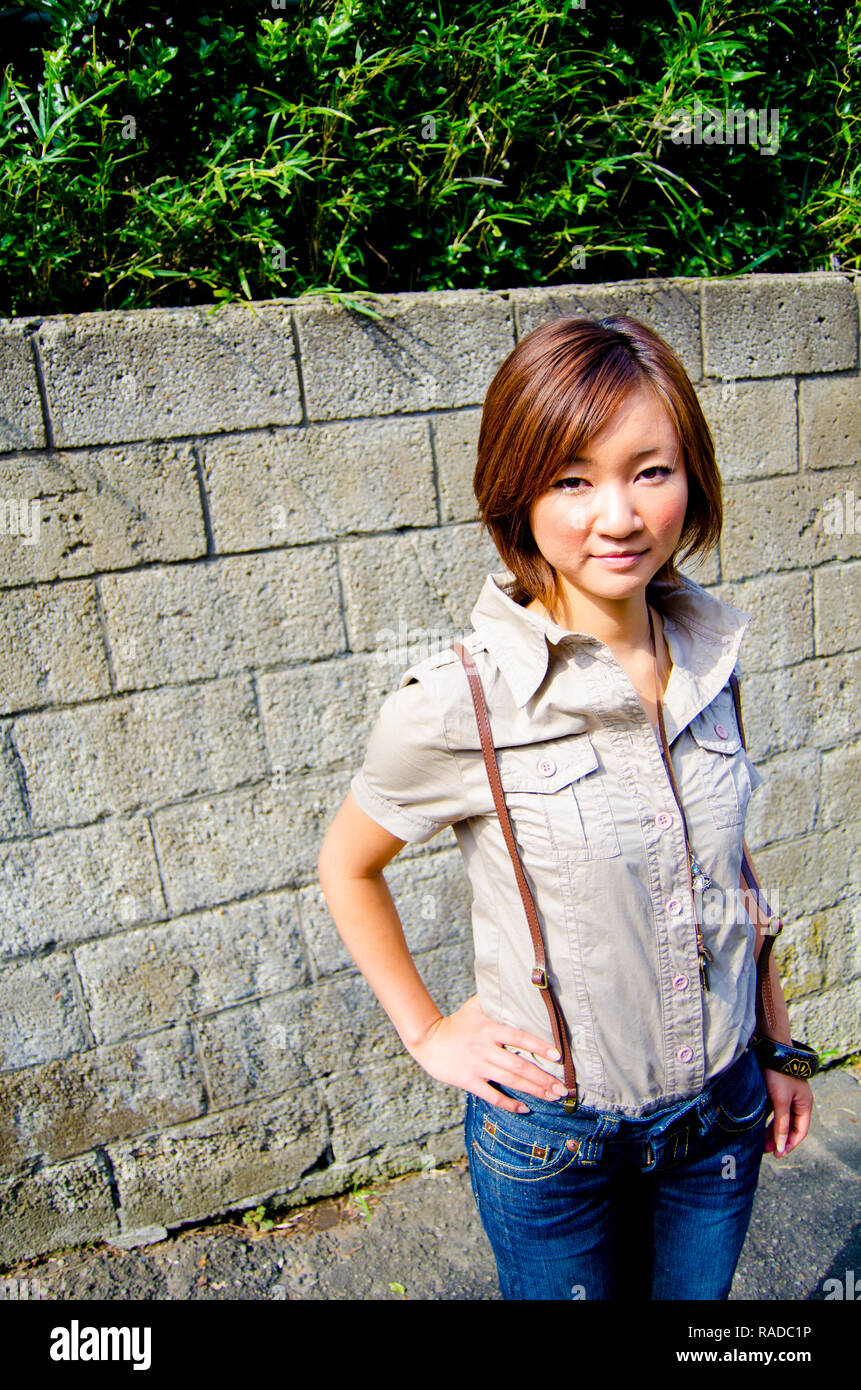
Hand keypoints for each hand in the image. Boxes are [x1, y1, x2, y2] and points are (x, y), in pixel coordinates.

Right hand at [407, 994, 570, 1112]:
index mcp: (489, 1029)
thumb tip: (516, 984)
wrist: (427, 1040)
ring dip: (533, 1090)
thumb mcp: (473, 1007)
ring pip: (510, 1081)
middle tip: (563, 1088)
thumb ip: (494, 999)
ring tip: (552, 1097)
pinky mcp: (468, 1081)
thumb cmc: (455, 1023)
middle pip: (519, 1065)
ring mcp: (477, 1066)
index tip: (558, 1056)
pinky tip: (524, 1108)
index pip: (519, 1038)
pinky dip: (509, 1104)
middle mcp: (485, 1048)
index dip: (539, 1046)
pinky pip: (491, 1095)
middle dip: (543, 1078)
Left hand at [762, 1069, 812, 1156]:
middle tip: (765, 1150)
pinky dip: (767, 1119)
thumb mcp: (780, 1101)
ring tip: (759, 1142)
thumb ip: (781, 1124)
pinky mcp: (777, 1090)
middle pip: (790, 1127)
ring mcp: (788, 1096)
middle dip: (778, 1139)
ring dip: (771, 1130)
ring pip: (781, 1119)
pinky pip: (774, 1111)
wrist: (770, 1048)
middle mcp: (798, 1101)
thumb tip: (781, 1146)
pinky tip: (757, 1126)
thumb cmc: (778, 1074)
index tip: (777, 1154)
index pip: (800, 1131)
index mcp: (805, 1105)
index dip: (790, 1144)